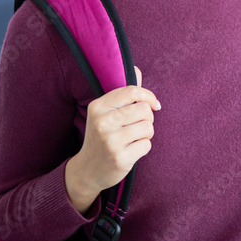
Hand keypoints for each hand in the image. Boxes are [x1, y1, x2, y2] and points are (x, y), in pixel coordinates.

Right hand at [65, 67, 160, 213]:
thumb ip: (123, 94)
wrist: (87, 170)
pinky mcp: (120, 158)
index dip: (149, 96)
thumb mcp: (105, 113)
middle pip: (144, 110)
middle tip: (138, 126)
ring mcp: (110, 141)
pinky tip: (130, 150)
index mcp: (98, 107)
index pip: (132, 91)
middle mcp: (102, 122)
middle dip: (147, 118)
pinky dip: (143, 147)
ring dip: (146, 133)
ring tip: (133, 138)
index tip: (154, 104)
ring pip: (148, 127)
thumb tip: (136, 70)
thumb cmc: (102, 136)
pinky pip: (147, 145)